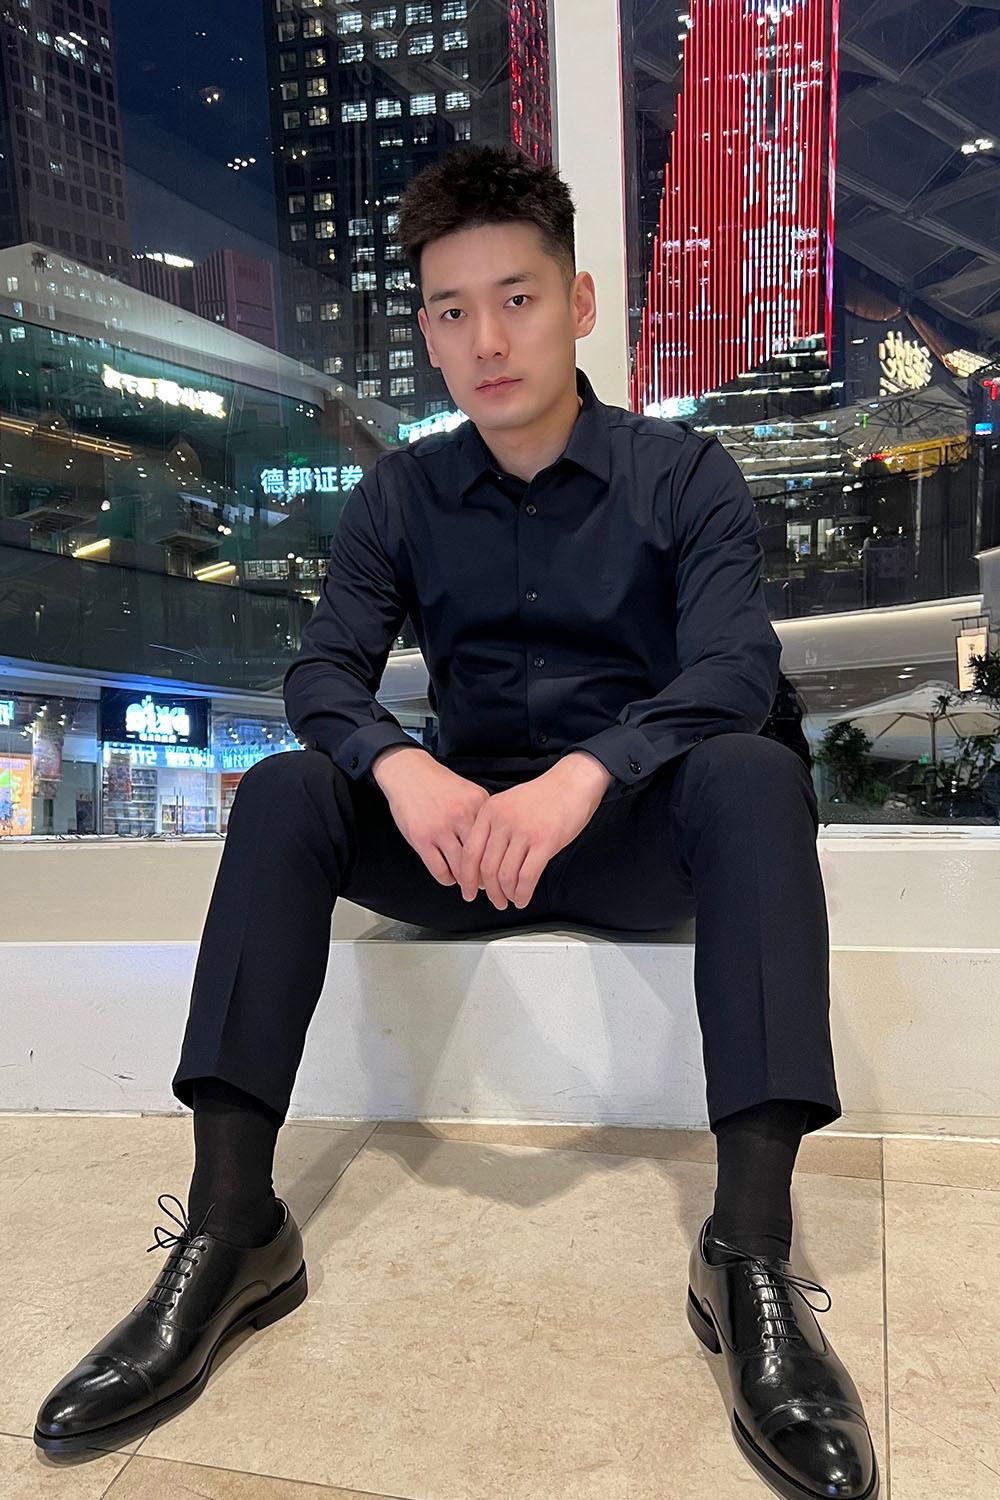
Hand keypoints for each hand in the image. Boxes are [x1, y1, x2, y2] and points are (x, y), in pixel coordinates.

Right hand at [373, 747, 490, 887]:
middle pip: (482, 858)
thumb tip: (499, 844)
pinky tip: (449, 877)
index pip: (497, 841)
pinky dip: (447, 879)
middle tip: (488, 886)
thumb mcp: (470, 792)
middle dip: (487, 878)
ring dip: (467, 883)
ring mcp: (440, 828)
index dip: (501, 861)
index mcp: (478, 804)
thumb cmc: (439, 785)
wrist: (409, 772)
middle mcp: (461, 815)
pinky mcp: (421, 838)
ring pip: (462, 868)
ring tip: (468, 886)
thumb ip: (484, 815)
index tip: (501, 871)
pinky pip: (440, 870)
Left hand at [458, 752, 612, 909]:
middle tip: (494, 900)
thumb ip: (493, 828)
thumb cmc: (544, 795)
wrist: (572, 782)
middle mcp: (503, 821)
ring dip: (506, 894)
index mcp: (490, 811)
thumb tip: (483, 864)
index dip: (467, 877)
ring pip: (505, 876)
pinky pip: (527, 877)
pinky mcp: (545, 842)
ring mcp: (524, 831)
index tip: (468, 890)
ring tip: (511, 900)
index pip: (470, 852)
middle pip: (486, 868)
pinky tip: (524, 898)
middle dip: (489, 892)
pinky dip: (523, 893)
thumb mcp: (508, 804)